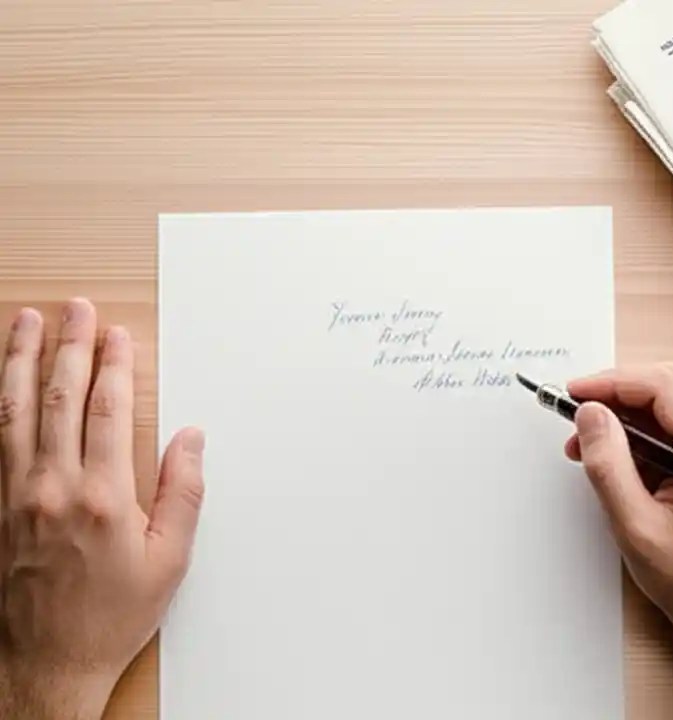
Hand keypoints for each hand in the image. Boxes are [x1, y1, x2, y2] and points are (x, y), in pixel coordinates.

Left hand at [0, 299, 205, 719]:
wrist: (46, 663)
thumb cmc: (110, 616)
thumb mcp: (169, 561)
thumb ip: (183, 494)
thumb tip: (190, 439)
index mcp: (103, 498)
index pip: (108, 411)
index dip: (114, 366)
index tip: (117, 335)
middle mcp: (52, 488)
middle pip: (58, 399)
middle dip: (68, 347)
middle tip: (75, 310)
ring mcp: (14, 496)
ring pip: (12, 411)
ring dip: (18, 360)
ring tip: (25, 322)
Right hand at [565, 363, 672, 719]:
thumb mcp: (637, 526)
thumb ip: (609, 465)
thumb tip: (591, 415)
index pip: (665, 387)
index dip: (613, 383)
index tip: (575, 393)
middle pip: (672, 386)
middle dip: (618, 396)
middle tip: (576, 416)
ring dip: (630, 416)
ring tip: (590, 444)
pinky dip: (648, 434)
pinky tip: (620, 458)